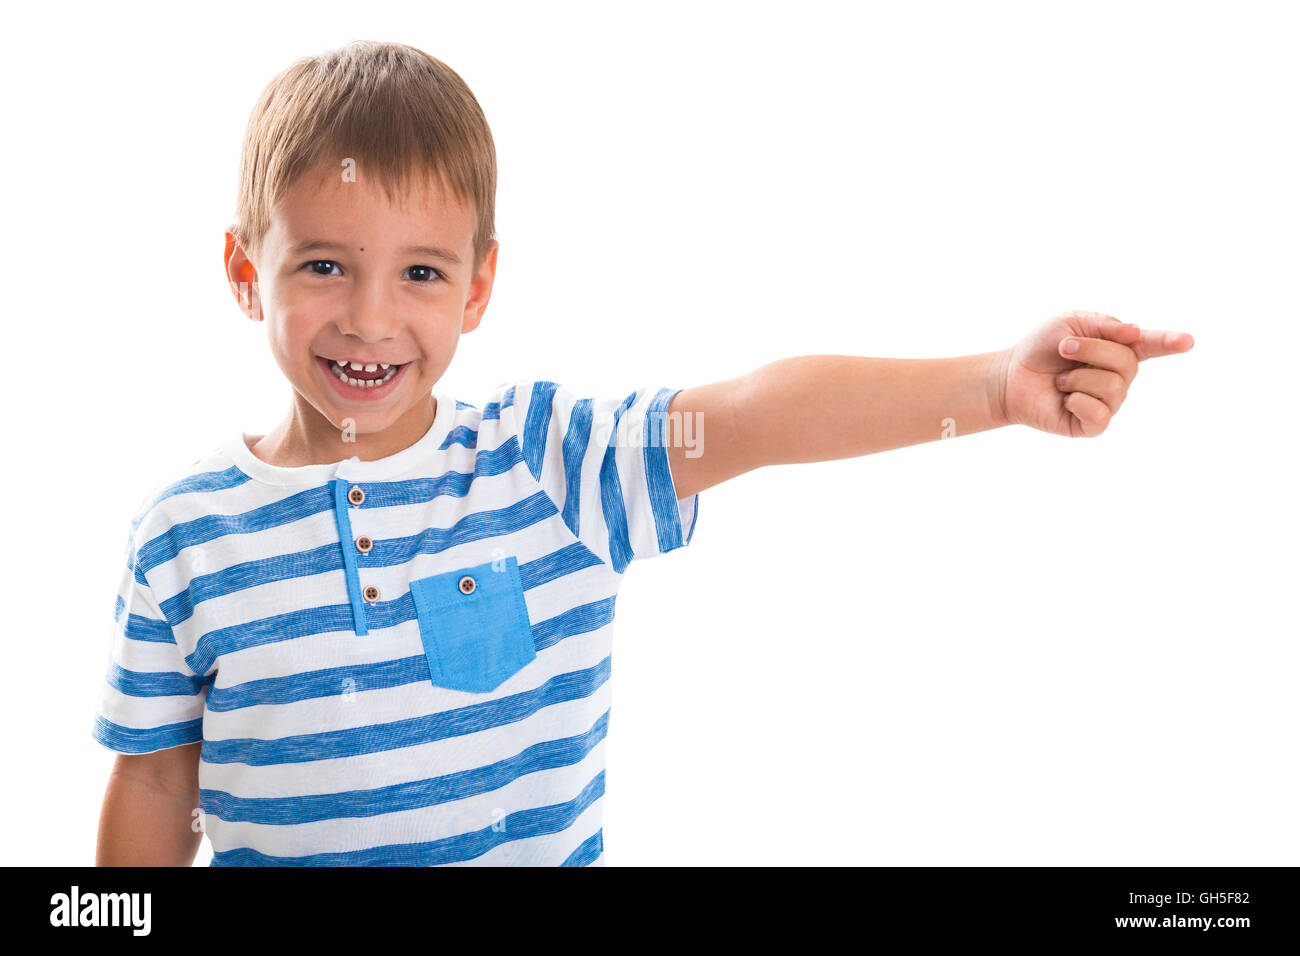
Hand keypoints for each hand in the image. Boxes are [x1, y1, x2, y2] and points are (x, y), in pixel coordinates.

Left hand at [989, 310, 1193, 436]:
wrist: (1010, 377)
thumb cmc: (1041, 348)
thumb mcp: (1069, 322)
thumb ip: (1104, 324)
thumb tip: (1136, 333)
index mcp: (1119, 348)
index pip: (1151, 345)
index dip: (1170, 342)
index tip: (1188, 341)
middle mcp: (1120, 376)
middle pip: (1126, 362)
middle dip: (1090, 349)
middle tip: (1063, 349)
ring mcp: (1108, 402)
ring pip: (1113, 387)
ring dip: (1077, 377)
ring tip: (1060, 380)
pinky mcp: (1093, 425)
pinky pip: (1099, 414)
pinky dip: (1077, 401)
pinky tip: (1065, 400)